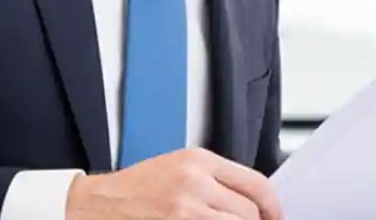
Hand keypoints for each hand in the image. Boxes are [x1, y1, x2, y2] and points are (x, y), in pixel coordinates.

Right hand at [66, 147, 282, 219]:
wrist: (100, 203)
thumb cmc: (138, 186)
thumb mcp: (180, 166)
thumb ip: (216, 177)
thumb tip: (252, 199)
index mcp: (199, 161)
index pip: (256, 183)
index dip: (273, 206)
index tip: (276, 216)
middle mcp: (194, 184)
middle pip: (249, 212)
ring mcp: (185, 211)